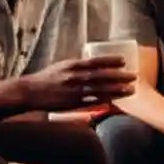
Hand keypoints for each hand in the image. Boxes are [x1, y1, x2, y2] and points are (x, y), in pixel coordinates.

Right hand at [20, 56, 135, 111]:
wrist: (29, 92)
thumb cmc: (46, 78)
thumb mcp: (61, 66)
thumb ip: (77, 66)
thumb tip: (92, 63)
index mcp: (71, 65)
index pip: (95, 61)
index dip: (110, 61)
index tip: (124, 60)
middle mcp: (74, 77)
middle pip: (101, 76)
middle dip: (119, 76)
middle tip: (134, 76)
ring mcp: (73, 91)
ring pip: (99, 89)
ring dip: (116, 89)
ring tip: (131, 89)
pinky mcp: (72, 103)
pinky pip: (91, 101)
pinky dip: (104, 100)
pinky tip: (116, 101)